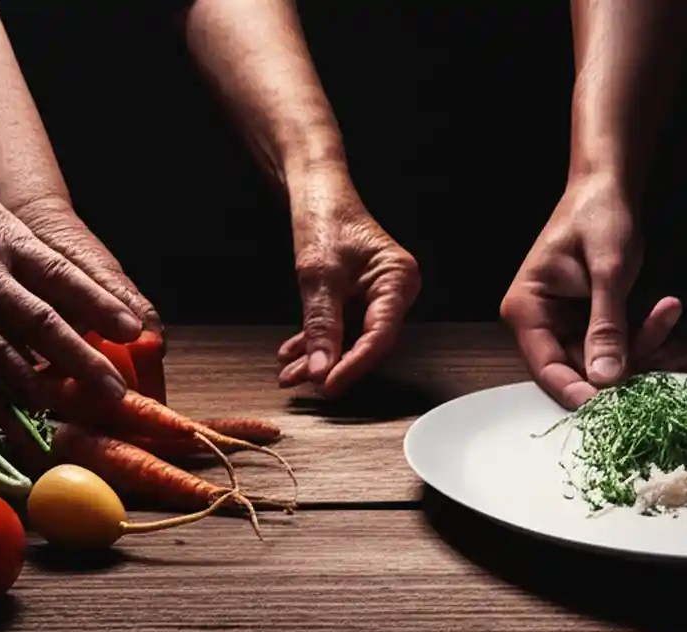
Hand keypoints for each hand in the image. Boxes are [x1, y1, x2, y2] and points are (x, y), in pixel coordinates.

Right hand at [0, 186, 141, 406]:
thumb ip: (24, 251)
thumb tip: (68, 284)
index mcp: (9, 239)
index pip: (63, 275)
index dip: (99, 304)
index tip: (132, 328)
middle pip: (48, 318)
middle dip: (87, 353)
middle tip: (118, 384)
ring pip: (17, 346)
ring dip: (53, 379)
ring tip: (84, 401)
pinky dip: (10, 382)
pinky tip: (33, 403)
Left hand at [277, 175, 419, 397]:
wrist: (315, 192)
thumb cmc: (325, 218)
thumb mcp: (318, 276)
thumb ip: (321, 326)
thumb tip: (320, 370)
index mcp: (398, 279)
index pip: (380, 335)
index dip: (354, 365)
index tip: (328, 385)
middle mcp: (394, 290)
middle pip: (366, 341)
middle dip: (331, 363)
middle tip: (301, 381)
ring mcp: (376, 295)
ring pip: (350, 338)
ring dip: (318, 356)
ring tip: (289, 373)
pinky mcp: (358, 297)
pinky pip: (340, 327)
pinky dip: (316, 340)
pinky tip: (293, 353)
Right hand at [500, 174, 686, 408]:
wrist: (609, 187)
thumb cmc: (597, 215)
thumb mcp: (607, 271)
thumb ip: (606, 327)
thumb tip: (606, 380)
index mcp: (526, 310)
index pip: (546, 368)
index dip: (579, 391)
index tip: (615, 409)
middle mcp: (541, 324)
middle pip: (580, 369)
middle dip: (628, 364)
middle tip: (667, 352)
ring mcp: (565, 325)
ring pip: (605, 361)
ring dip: (644, 348)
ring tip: (670, 316)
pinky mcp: (589, 323)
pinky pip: (618, 345)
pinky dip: (646, 337)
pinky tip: (669, 318)